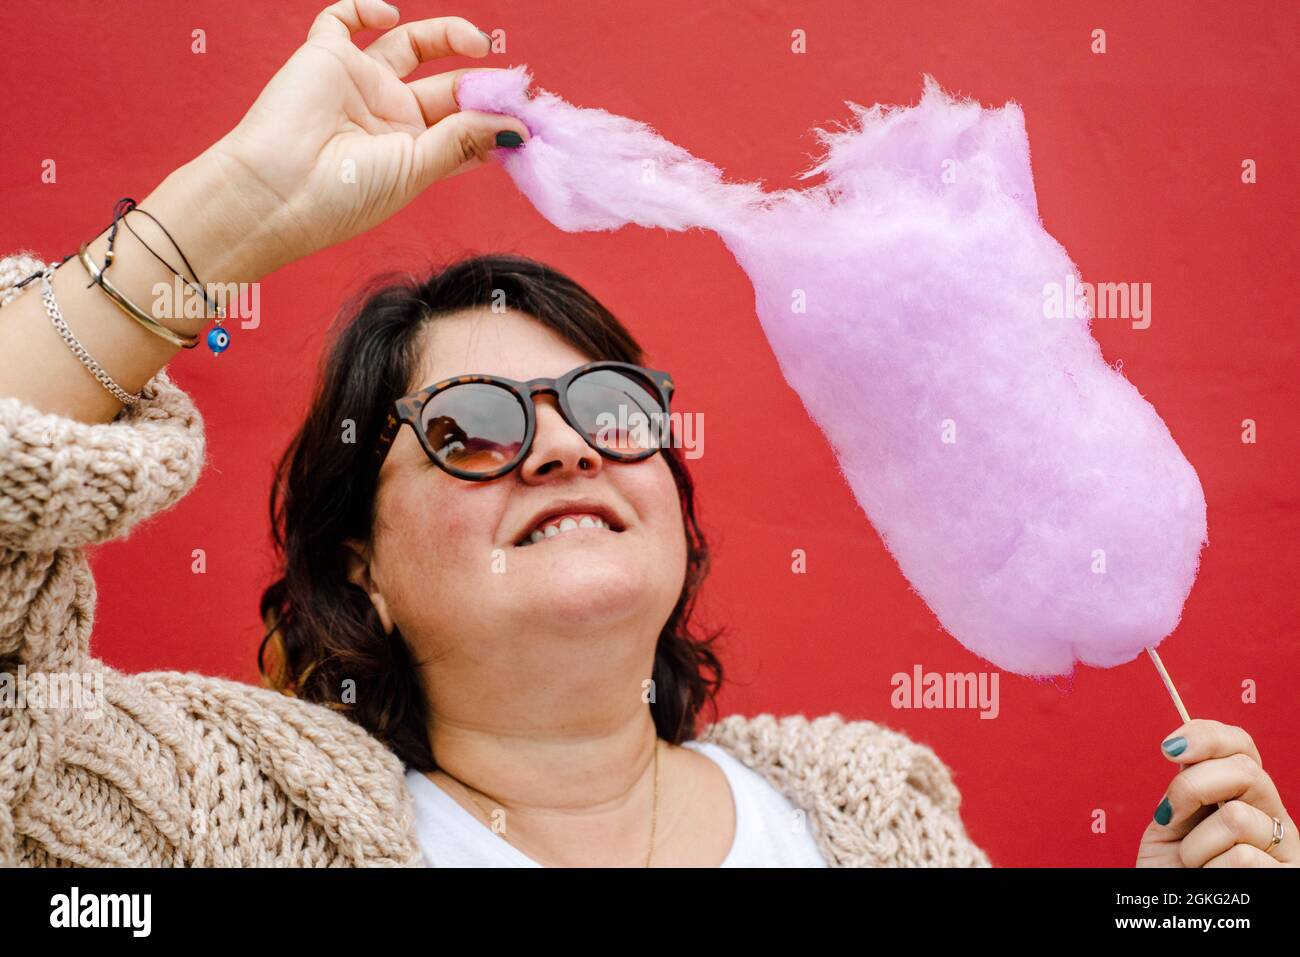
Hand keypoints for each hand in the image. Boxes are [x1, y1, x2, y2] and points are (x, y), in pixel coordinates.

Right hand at [196, 0, 529, 274]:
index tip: (527, 118)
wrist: (278, 191)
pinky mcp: (325, 57)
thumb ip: (464, 139)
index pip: (464, 128)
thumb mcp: (417, 169)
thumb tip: (517, 127)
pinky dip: (367, 8)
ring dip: (449, 36)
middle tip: (509, 83)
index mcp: (412, 153)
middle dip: (482, 84)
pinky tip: (391, 15)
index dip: (495, 118)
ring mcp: (359, 84)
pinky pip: (345, 19)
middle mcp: (389, 117)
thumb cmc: (344, 195)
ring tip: (479, 44)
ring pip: (412, 46)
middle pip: (447, 88)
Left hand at [1136, 719, 1296, 866]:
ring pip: (1237, 818)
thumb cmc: (1171, 872)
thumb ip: (1185, 786)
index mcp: (1244, 796)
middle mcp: (1272, 817)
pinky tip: (1210, 882)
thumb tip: (1181, 745)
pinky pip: (1241, 858)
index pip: (1243, 746)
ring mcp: (1285, 848)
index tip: (1168, 747)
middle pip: (1246, 770)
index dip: (1208, 736)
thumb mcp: (1172, 820)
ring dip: (1195, 845)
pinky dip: (1209, 870)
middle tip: (1169, 814)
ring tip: (1194, 865)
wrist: (1175, 916)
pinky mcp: (1287, 876)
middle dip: (1192, 786)